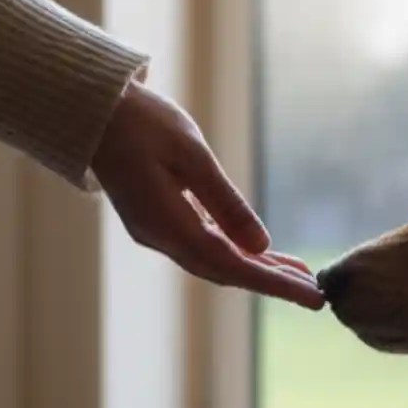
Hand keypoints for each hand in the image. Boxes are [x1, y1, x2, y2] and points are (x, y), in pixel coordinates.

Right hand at [91, 80, 324, 309]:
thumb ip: (226, 202)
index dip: (275, 284)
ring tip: (297, 274)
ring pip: (214, 261)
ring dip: (256, 269)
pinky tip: (257, 251)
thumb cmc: (141, 122)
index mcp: (168, 223)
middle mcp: (160, 236)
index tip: (311, 297)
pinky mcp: (155, 219)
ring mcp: (155, 230)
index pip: (232, 265)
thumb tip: (262, 246)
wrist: (91, 110)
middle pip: (225, 271)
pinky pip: (202, 245)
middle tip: (316, 294)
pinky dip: (234, 251)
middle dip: (272, 282)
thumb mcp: (191, 154)